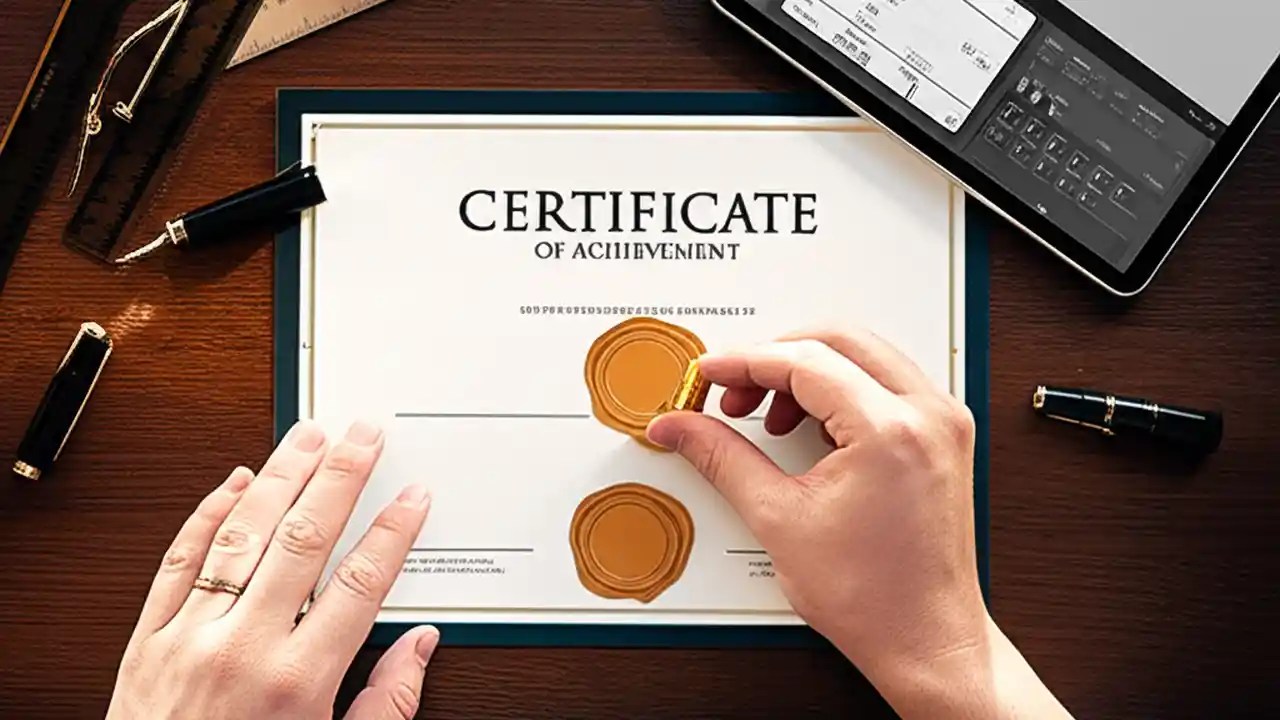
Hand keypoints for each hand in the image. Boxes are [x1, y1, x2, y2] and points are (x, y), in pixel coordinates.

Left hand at [107, 420, 437, 719]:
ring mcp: (189, 638)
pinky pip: (178, 561)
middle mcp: (242, 649)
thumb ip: (386, 704)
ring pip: (242, 534)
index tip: (413, 498)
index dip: (392, 531)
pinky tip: (234, 482)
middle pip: (305, 539)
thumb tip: (420, 647)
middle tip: (364, 435)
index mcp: (297, 683)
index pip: (359, 582)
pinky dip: (206, 515)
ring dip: (280, 478)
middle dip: (341, 477)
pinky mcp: (145, 640)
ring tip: (307, 437)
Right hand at [647, 328, 1070, 718]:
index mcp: (891, 430)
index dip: (742, 362)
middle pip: (837, 339)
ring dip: (807, 372)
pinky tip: (807, 429)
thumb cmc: (873, 599)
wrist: (926, 641)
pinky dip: (839, 390)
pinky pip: (885, 383)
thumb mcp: (778, 520)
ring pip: (864, 354)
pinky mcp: (943, 436)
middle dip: (773, 358)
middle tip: (731, 393)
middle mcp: (928, 414)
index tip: (706, 375)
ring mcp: (942, 422)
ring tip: (765, 418)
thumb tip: (679, 425)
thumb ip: (721, 458)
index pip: (803, 362)